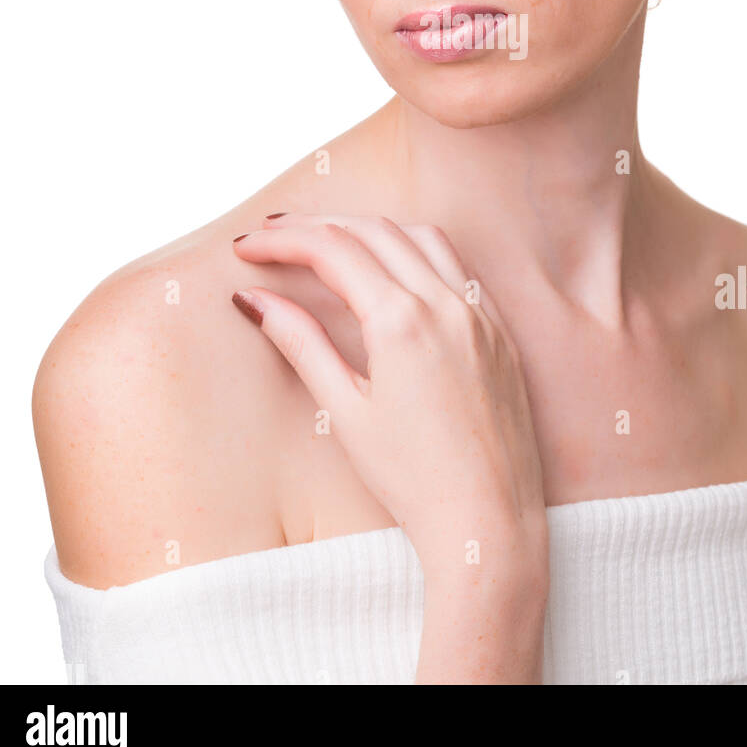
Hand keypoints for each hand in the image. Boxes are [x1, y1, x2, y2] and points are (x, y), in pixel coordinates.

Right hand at [231, 214, 548, 592]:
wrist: (489, 520)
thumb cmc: (414, 479)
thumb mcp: (346, 412)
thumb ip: (301, 344)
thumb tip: (254, 299)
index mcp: (402, 321)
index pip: (333, 250)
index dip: (283, 242)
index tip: (246, 247)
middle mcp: (446, 303)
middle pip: (372, 230)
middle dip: (317, 225)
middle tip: (273, 237)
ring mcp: (480, 313)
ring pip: (420, 236)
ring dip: (369, 228)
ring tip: (327, 242)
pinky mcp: (500, 331)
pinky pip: (457, 266)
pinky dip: (415, 250)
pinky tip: (393, 269)